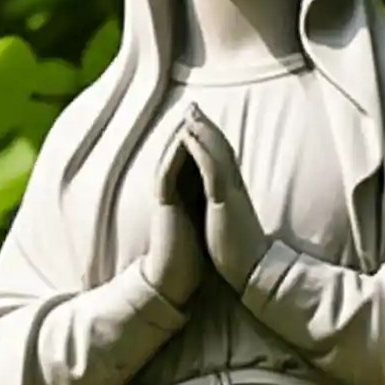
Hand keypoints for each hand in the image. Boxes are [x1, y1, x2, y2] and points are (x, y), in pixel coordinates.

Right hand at [141, 120, 203, 306]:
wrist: (175, 279)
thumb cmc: (192, 256)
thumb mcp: (203, 222)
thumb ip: (206, 205)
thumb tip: (221, 196)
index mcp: (185, 195)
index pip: (190, 160)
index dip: (199, 138)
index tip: (209, 118)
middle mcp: (173, 192)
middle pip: (178, 153)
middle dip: (187, 129)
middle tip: (194, 105)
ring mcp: (166, 198)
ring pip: (169, 159)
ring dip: (177, 136)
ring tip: (186, 114)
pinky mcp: (163, 206)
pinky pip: (165, 175)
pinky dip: (171, 156)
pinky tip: (179, 140)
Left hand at [181, 103, 270, 295]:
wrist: (254, 271)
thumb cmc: (239, 252)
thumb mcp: (231, 223)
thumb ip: (226, 208)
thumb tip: (221, 203)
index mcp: (234, 194)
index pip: (223, 160)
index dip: (211, 140)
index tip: (199, 123)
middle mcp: (234, 187)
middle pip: (221, 149)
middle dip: (206, 127)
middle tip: (193, 107)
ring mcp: (230, 192)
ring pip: (217, 153)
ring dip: (203, 130)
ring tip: (190, 112)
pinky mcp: (224, 201)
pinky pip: (211, 168)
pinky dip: (200, 149)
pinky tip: (189, 135)